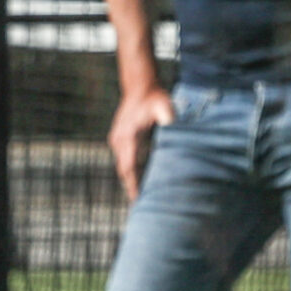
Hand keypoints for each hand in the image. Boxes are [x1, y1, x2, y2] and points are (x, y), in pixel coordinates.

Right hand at [108, 85, 175, 200]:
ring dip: (130, 178)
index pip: (129, 166)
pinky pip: (124, 158)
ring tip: (139, 195)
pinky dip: (130, 169)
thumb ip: (168, 117)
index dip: (132, 185)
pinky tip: (138, 176)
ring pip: (123, 165)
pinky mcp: (118, 138)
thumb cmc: (154, 97)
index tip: (137, 199)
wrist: (139, 85)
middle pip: (124, 170)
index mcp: (129, 136)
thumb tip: (173, 129)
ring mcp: (117, 139)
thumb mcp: (164, 106)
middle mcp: (119, 140)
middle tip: (140, 204)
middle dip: (131, 186)